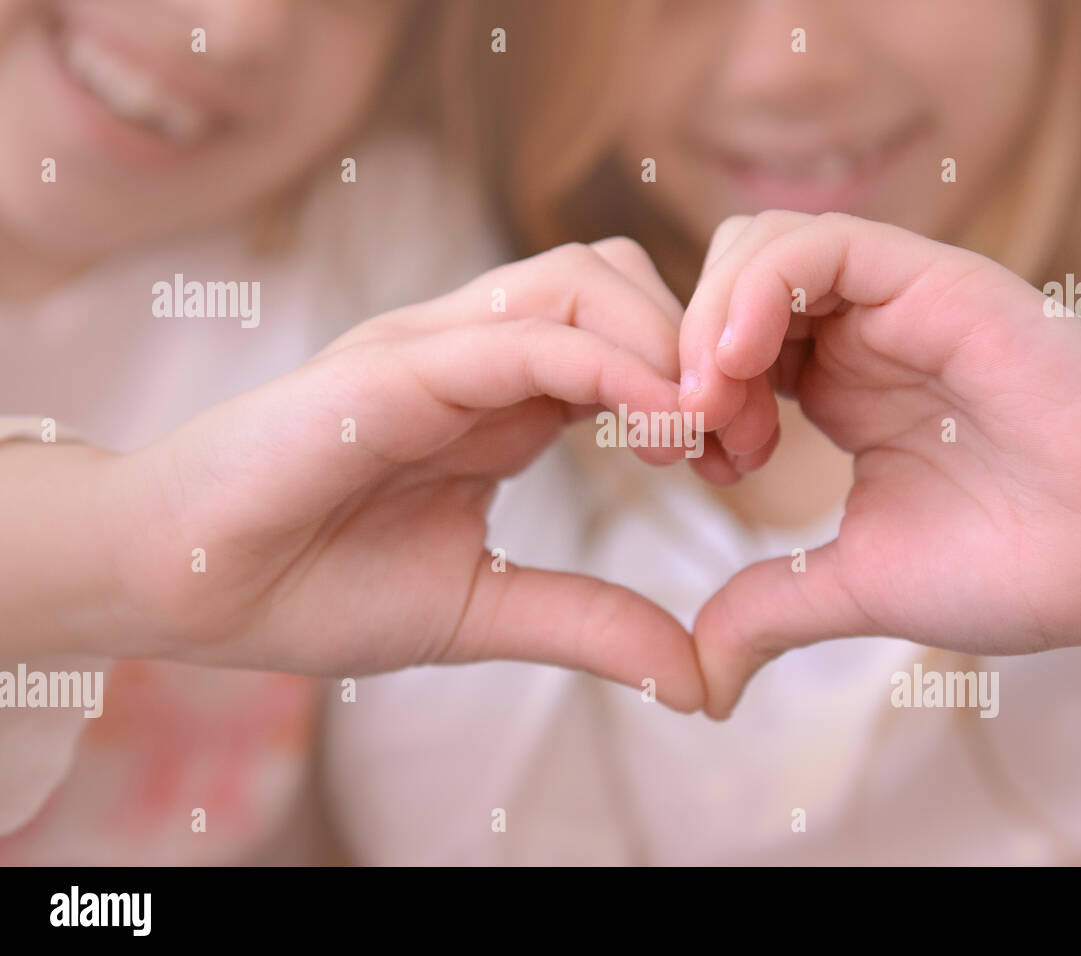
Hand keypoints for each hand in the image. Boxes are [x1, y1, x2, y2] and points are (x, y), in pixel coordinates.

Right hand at [90, 239, 704, 709]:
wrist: (183, 587)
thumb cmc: (313, 588)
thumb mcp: (481, 608)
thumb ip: (588, 622)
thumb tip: (695, 678)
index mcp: (499, 397)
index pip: (624, 337)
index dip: (697, 383)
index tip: (738, 460)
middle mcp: (471, 353)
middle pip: (618, 282)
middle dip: (699, 348)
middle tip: (738, 444)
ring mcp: (430, 348)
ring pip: (580, 283)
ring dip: (662, 344)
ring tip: (699, 434)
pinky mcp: (391, 366)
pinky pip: (521, 337)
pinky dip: (604, 366)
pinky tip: (660, 424)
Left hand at [680, 212, 1080, 716]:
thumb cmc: (1015, 567)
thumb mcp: (858, 584)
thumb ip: (772, 606)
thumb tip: (698, 672)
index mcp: (837, 385)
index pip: (721, 340)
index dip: (681, 389)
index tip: (689, 462)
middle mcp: (862, 331)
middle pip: (725, 281)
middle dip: (681, 349)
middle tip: (693, 433)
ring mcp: (899, 301)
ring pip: (760, 244)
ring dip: (709, 317)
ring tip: (713, 402)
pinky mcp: (940, 281)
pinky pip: (823, 242)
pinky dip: (758, 286)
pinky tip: (737, 359)